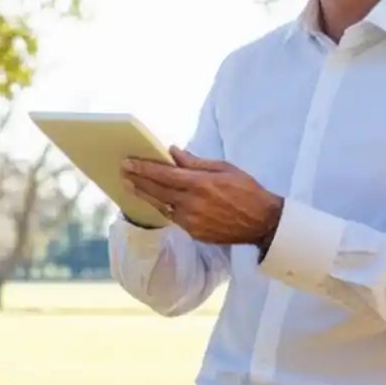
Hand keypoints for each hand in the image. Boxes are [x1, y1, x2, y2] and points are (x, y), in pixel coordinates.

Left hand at [120, 147, 282, 246]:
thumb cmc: (246, 190)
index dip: (143, 168)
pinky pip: (173, 217)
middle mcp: (192, 203)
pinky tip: (153, 200)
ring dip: (144, 195)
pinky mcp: (194, 233)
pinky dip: (162, 207)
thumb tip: (173, 152)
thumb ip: (196, 162)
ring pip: (161, 206)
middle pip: (157, 190)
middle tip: (122, 171)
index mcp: (200, 184)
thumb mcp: (224, 168)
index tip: (128, 162)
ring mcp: (192, 221)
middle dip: (137, 180)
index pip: (164, 174)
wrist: (262, 222)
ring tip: (130, 185)